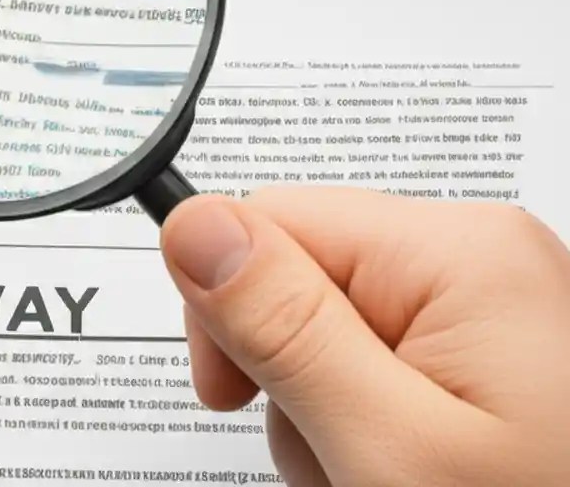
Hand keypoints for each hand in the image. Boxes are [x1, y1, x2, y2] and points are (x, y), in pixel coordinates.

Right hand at [160, 186, 569, 485]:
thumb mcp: (388, 447)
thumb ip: (284, 327)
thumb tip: (193, 226)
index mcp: (458, 253)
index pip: (268, 221)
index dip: (228, 311)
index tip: (239, 395)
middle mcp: (479, 261)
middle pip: (300, 280)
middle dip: (291, 378)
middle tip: (344, 457)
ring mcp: (487, 310)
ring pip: (330, 336)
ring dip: (330, 417)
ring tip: (388, 479)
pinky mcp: (487, 354)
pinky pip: (380, 367)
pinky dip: (372, 430)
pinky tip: (411, 476)